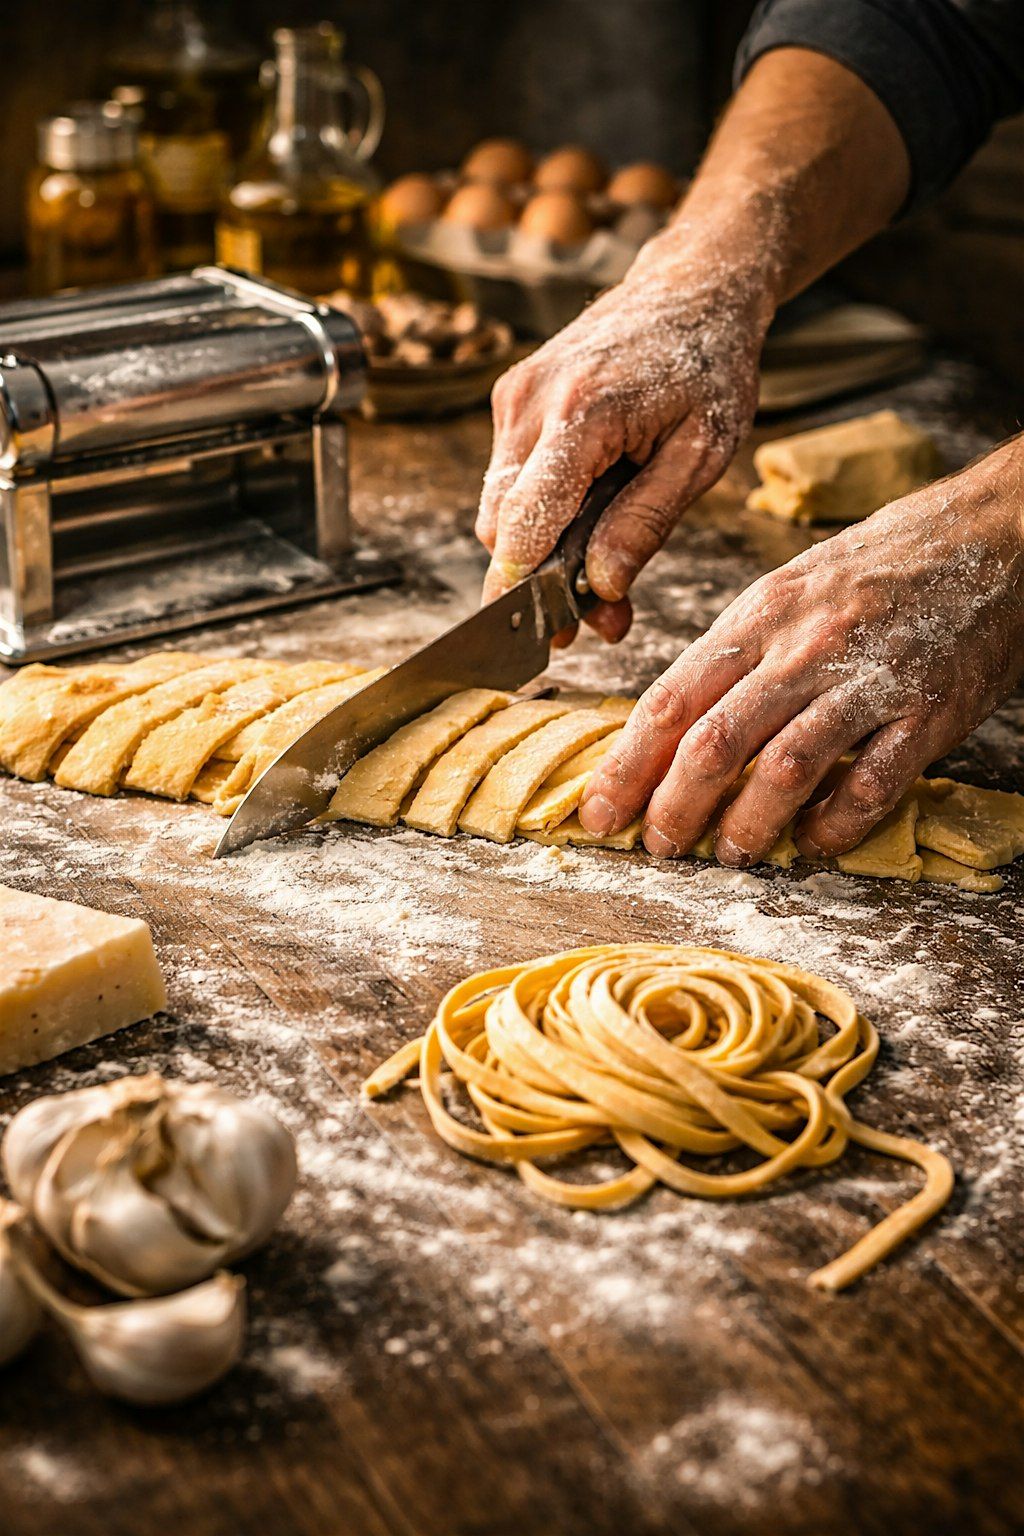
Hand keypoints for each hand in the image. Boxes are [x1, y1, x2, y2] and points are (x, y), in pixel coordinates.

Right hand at [477, 232, 770, 642]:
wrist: (689, 288)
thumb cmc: (708, 366)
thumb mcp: (702, 453)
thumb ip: (647, 523)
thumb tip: (602, 586)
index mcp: (582, 414)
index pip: (525, 525)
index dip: (529, 589)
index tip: (554, 633)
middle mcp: (530, 404)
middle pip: (500, 527)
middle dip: (538, 581)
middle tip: (600, 616)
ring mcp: (513, 399)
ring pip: (498, 510)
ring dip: (540, 551)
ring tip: (603, 573)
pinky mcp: (511, 400)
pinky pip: (509, 481)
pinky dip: (540, 514)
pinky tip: (588, 522)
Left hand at [578, 438, 1023, 861]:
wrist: (998, 532)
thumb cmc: (885, 564)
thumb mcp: (793, 587)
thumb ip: (739, 653)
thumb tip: (675, 728)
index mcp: (762, 613)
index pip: (670, 699)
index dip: (626, 765)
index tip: (599, 810)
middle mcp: (806, 646)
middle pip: (714, 741)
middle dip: (673, 806)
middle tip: (658, 846)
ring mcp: (869, 680)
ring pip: (783, 769)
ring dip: (748, 825)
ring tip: (730, 853)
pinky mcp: (930, 712)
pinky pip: (871, 785)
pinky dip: (835, 825)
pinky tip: (815, 841)